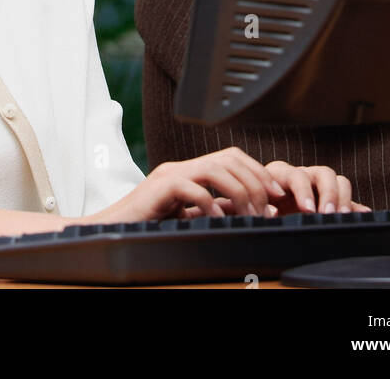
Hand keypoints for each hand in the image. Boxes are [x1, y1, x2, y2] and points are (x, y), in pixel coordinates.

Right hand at [87, 147, 368, 224]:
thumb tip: (247, 211)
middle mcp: (182, 167)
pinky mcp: (158, 188)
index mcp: (191, 171)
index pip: (232, 158)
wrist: (113, 230)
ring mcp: (170, 175)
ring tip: (249, 214)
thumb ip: (212, 208)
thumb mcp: (187, 216)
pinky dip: (209, 203)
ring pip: (215, 168)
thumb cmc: (148, 225)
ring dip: (239, 192)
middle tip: (268, 206)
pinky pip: (191, 188)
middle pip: (229, 158)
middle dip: (256, 180)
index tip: (276, 195)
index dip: (258, 173)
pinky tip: (218, 219)